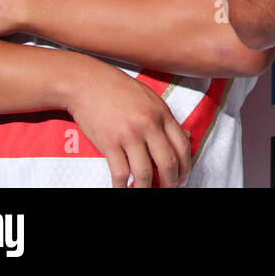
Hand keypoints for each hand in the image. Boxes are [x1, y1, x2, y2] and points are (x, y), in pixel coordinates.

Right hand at [64, 60, 192, 187]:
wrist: (88, 83)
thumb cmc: (118, 89)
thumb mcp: (150, 98)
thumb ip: (165, 118)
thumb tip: (183, 136)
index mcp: (162, 114)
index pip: (183, 145)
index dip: (186, 166)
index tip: (183, 177)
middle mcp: (149, 125)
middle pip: (168, 162)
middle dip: (171, 181)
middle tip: (170, 189)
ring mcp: (129, 134)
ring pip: (145, 172)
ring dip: (147, 188)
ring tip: (146, 192)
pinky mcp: (109, 143)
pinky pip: (120, 172)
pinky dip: (122, 186)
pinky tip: (122, 189)